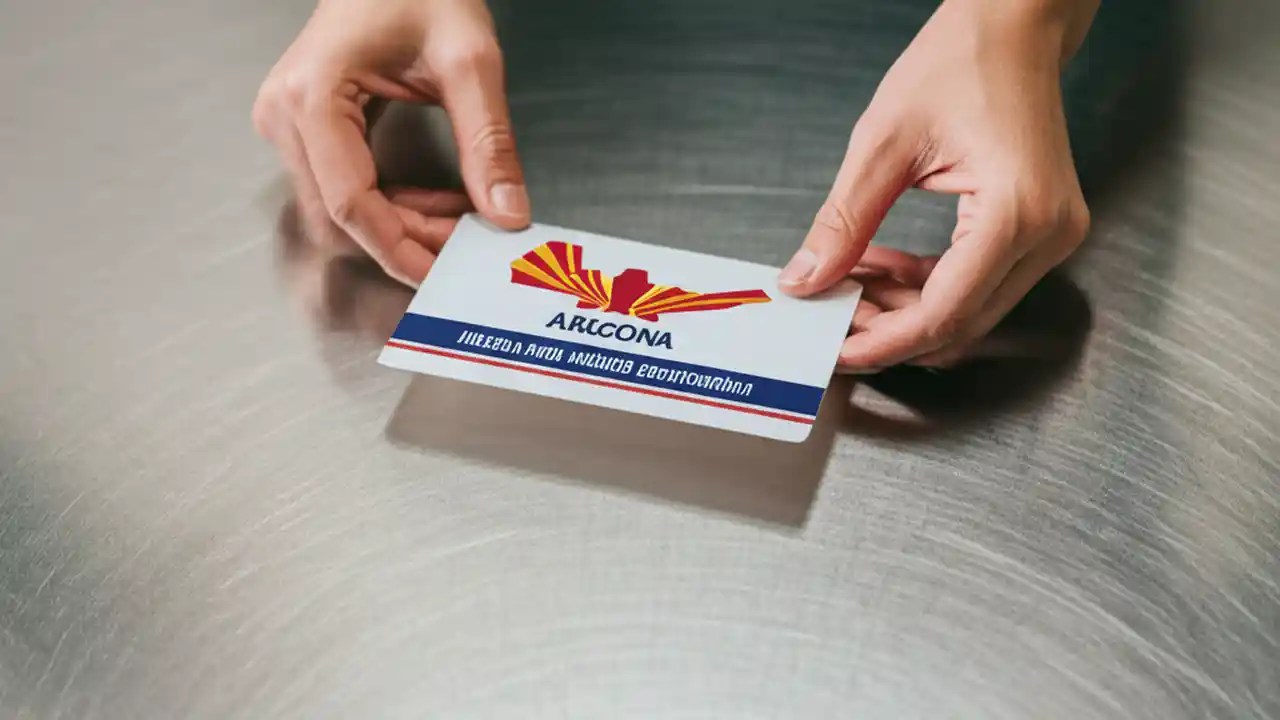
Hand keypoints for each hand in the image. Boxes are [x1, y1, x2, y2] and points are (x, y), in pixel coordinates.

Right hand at [254, 0, 528, 285]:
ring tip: (458, 219)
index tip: (446, 275)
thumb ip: (488, 143)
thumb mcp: (470, 61)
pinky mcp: (302, 128)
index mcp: (313, 96)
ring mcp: (287, 123)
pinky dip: (389, 209)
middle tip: (467, 242)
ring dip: (400, 229)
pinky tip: (432, 204)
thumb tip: (507, 214)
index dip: (401, 250)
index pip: (351, 205)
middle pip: (340, 219)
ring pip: (339, 214)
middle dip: (404, 242)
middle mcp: (285, 115)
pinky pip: (341, 192)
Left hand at [779, 0, 1097, 368]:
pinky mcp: (1040, 232)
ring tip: (848, 282)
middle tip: (832, 315)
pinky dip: (926, 287)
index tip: (836, 351)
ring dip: (905, 310)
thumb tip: (807, 279)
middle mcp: (1048, 235)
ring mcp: (1051, 237)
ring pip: (969, 312)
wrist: (1013, 28)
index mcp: (1016, 212)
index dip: (884, 342)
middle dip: (890, 331)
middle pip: (960, 324)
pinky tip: (880, 267)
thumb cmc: (962, 63)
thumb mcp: (882, 144)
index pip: (944, 313)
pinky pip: (978, 284)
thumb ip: (843, 222)